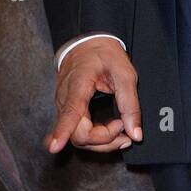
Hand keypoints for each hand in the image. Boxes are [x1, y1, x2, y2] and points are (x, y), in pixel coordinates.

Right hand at [46, 39, 141, 154]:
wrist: (87, 43)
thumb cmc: (104, 55)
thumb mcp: (125, 74)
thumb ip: (130, 104)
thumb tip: (135, 134)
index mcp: (78, 85)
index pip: (70, 112)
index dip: (62, 131)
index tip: (55, 147)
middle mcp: (66, 98)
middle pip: (77, 133)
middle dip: (103, 140)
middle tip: (125, 132)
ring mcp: (64, 106)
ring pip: (77, 137)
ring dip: (101, 141)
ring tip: (122, 133)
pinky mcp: (67, 111)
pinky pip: (77, 131)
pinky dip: (94, 137)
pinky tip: (108, 133)